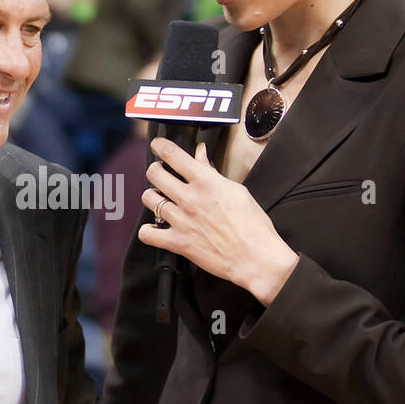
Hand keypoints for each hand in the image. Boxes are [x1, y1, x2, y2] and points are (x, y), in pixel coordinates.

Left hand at [139, 138, 298, 305]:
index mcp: (207, 182)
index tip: (157, 145)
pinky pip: (148, 234)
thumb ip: (212, 172)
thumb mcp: (236, 190)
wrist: (256, 258)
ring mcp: (182, 221)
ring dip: (152, 197)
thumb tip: (200, 155)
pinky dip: (148, 231)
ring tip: (160, 199)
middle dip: (155, 170)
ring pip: (149, 199)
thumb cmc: (252, 226)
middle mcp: (190, 199)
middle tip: (159, 172)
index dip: (160, 146)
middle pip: (155, 174)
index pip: (174, 155)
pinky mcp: (178, 242)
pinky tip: (155, 228)